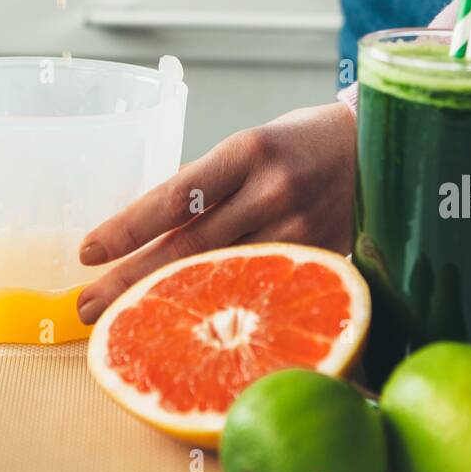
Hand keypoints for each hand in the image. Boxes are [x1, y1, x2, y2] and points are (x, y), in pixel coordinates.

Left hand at [76, 102, 356, 323]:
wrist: (383, 147)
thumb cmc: (304, 143)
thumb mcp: (253, 146)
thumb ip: (212, 186)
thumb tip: (154, 233)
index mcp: (247, 151)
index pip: (174, 196)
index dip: (126, 227)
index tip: (87, 251)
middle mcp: (272, 191)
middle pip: (188, 247)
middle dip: (130, 281)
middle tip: (87, 307)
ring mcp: (299, 229)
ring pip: (221, 277)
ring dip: (168, 303)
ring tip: (124, 324)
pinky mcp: (320, 259)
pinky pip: (261, 291)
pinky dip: (223, 311)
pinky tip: (193, 329)